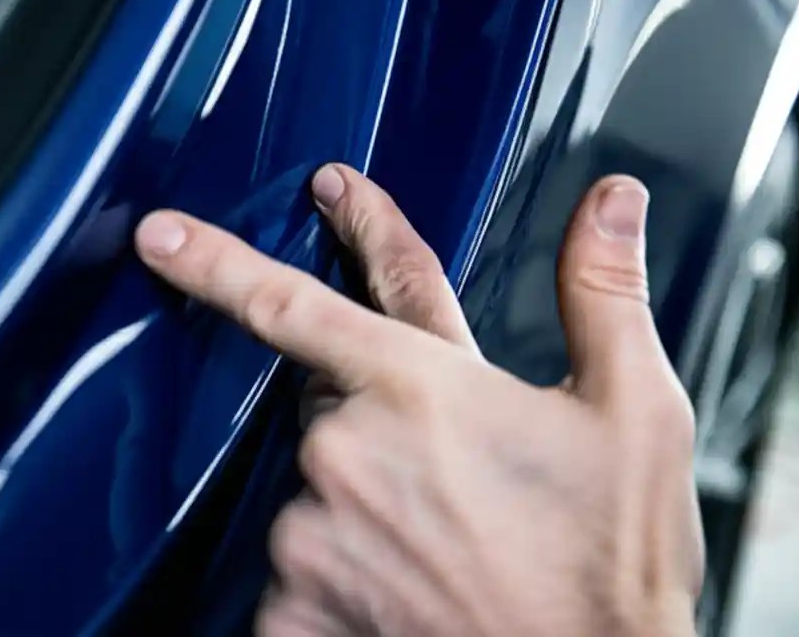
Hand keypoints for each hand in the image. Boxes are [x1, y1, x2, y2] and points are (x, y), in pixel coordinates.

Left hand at [135, 165, 702, 635]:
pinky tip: (404, 590)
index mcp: (418, 388)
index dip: (219, 259)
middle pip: (323, 405)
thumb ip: (600, 292)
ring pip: (314, 491)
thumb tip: (610, 203)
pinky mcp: (291, 614)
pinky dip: (338, 574)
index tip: (164, 236)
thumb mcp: (634, 412)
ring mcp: (310, 539)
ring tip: (440, 543)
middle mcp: (346, 456)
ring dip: (361, 500)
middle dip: (373, 418)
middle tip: (448, 472)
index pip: (292, 302)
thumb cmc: (609, 566)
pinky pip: (294, 573)